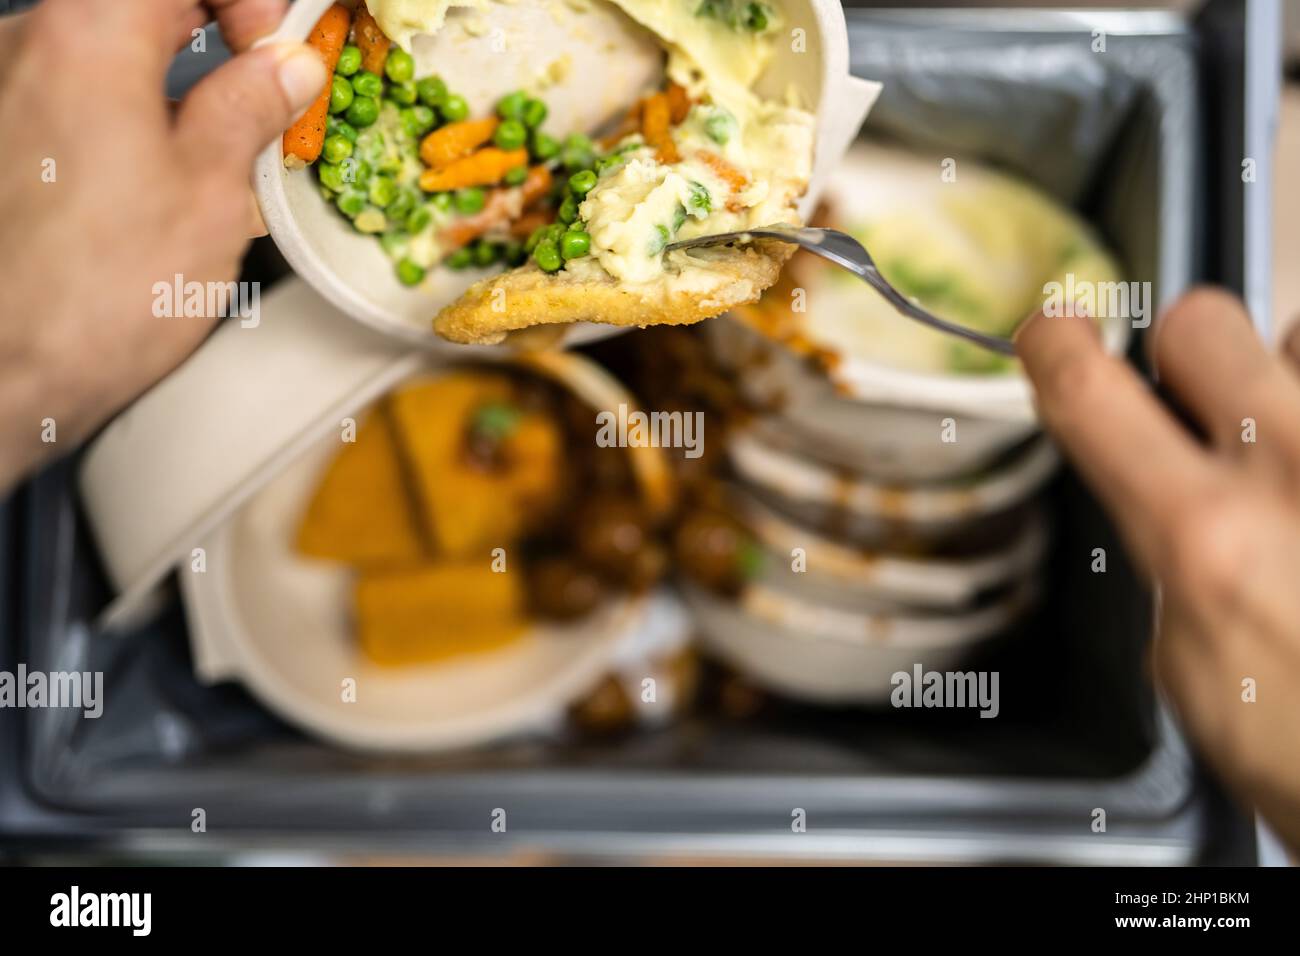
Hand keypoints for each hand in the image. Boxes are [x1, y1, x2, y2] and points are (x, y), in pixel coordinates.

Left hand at [0, 0, 325, 490]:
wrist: (2, 377)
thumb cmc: (97, 298)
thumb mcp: (212, 195)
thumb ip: (249, 109)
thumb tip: (284, 69)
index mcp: (88, 35)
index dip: (248, 2)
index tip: (276, 52)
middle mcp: (26, 46)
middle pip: (135, 7)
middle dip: (212, 36)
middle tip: (261, 99)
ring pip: (101, 55)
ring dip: (165, 85)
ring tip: (209, 160)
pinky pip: (66, 101)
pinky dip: (118, 121)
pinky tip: (148, 187)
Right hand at [1017, 288, 1299, 854]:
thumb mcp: (1191, 673)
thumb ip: (1171, 560)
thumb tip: (1164, 499)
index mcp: (1207, 540)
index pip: (1090, 393)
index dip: (1055, 350)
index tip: (1054, 338)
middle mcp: (1298, 471)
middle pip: (1203, 320)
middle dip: (1183, 355)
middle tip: (1198, 405)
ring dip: (1287, 383)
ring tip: (1296, 455)